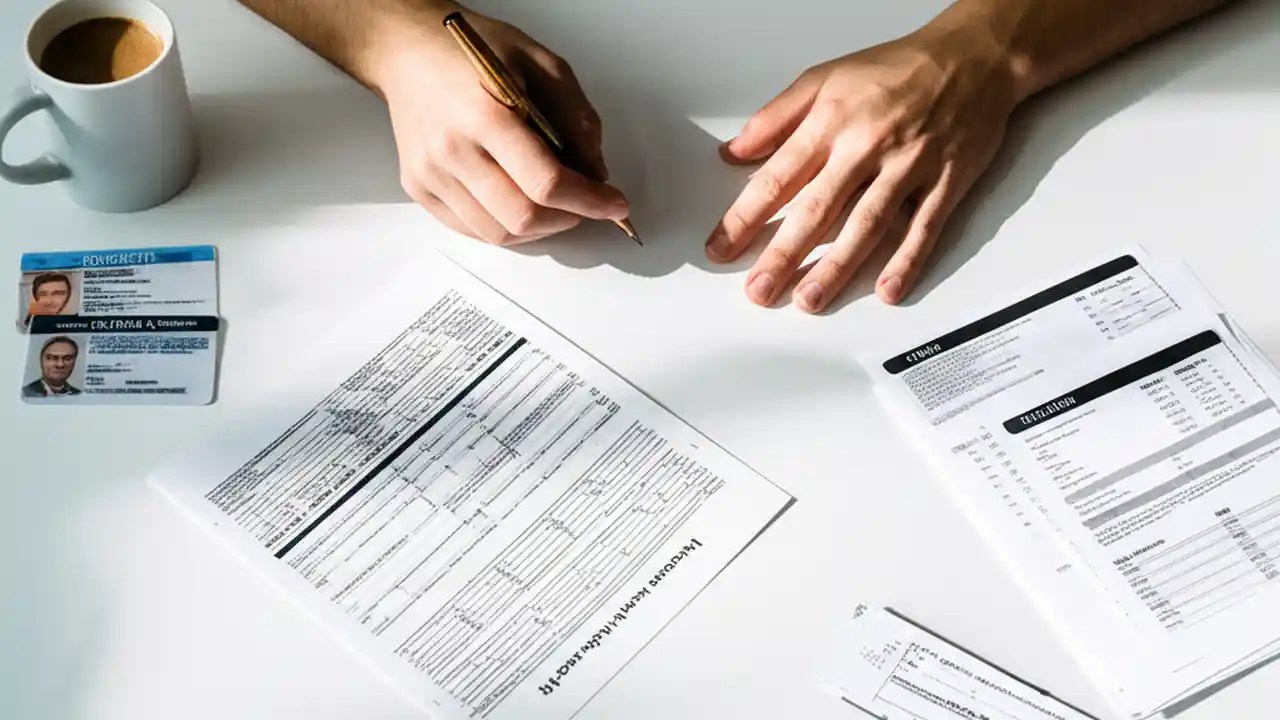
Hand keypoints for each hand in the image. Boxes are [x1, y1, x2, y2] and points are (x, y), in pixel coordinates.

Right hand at [370, 4, 629, 244]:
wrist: (408, 51)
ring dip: (539, 230)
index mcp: (484, 115)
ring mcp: (430, 174)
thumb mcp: (540, 62)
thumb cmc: (473, 51)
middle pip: (521, 218)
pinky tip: (521, 204)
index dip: (589, 201)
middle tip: (585, 205)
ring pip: (497, 233)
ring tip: (554, 205)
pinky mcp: (418, 187)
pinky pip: (471, 229)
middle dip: (567, 220)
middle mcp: (452, 151)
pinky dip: (506, 228)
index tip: (615, 204)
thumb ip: (575, 117)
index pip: (545, 182)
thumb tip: (595, 172)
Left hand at [705, 24, 1017, 310]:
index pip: (777, 178)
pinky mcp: (947, 180)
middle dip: (784, 255)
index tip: (722, 247)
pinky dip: (907, 260)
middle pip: (818, 209)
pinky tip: (887, 288)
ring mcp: (909, 166)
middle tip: (759, 290)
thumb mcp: (824, 77)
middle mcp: (868, 145)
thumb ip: (775, 117)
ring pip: (868, 224)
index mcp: (831, 121)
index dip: (746, 217)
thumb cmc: (897, 69)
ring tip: (810, 299)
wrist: (974, 56)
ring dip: (837, 267)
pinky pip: (924, 227)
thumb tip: (734, 151)